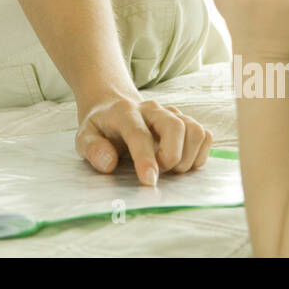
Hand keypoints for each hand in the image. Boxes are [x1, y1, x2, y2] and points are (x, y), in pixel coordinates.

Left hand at [74, 95, 212, 186]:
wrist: (113, 106)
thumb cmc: (101, 128)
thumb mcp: (84, 137)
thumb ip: (93, 149)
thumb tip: (109, 164)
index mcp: (124, 112)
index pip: (139, 133)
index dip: (145, 159)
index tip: (149, 181)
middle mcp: (151, 109)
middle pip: (175, 126)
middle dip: (172, 156)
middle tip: (159, 172)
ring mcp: (171, 113)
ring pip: (195, 130)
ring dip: (187, 157)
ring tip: (169, 167)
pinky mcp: (185, 121)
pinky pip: (204, 135)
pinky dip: (198, 153)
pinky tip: (181, 160)